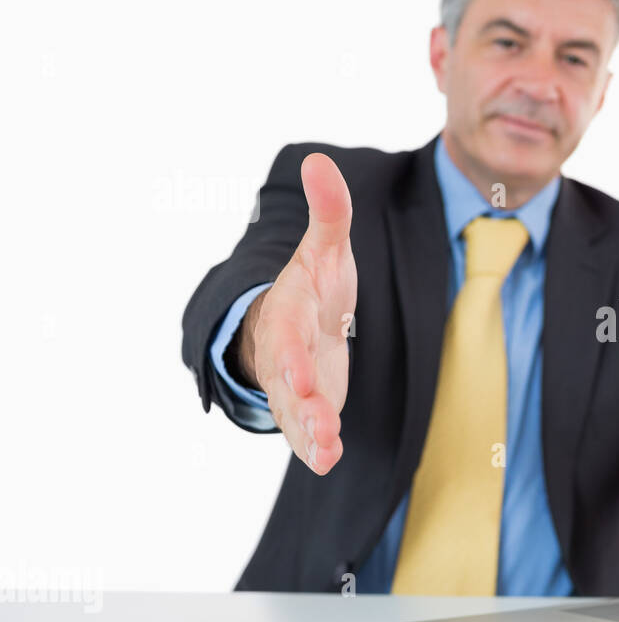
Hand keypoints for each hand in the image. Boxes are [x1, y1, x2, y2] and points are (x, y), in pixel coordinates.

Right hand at [243, 152, 355, 474]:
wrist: (299, 319)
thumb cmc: (314, 283)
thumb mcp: (325, 248)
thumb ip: (329, 212)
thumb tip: (319, 160)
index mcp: (290, 315)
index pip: (289, 338)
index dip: (293, 357)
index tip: (302, 376)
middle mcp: (285, 355)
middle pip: (288, 384)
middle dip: (301, 406)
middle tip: (320, 426)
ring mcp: (295, 386)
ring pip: (296, 414)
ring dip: (310, 434)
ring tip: (325, 452)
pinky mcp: (309, 407)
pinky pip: (308, 432)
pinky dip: (317, 448)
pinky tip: (329, 460)